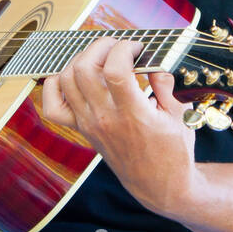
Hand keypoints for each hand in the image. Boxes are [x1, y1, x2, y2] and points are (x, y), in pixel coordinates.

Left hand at [41, 36, 196, 213]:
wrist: (159, 185)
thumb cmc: (173, 151)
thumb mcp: (180, 115)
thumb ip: (165, 84)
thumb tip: (154, 62)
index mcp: (134, 114)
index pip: (115, 70)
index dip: (124, 48)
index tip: (138, 47)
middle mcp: (105, 118)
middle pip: (85, 68)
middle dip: (101, 46)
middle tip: (119, 47)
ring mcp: (89, 124)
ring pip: (66, 79)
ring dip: (82, 58)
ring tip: (102, 57)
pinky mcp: (82, 130)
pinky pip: (53, 106)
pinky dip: (56, 85)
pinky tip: (76, 76)